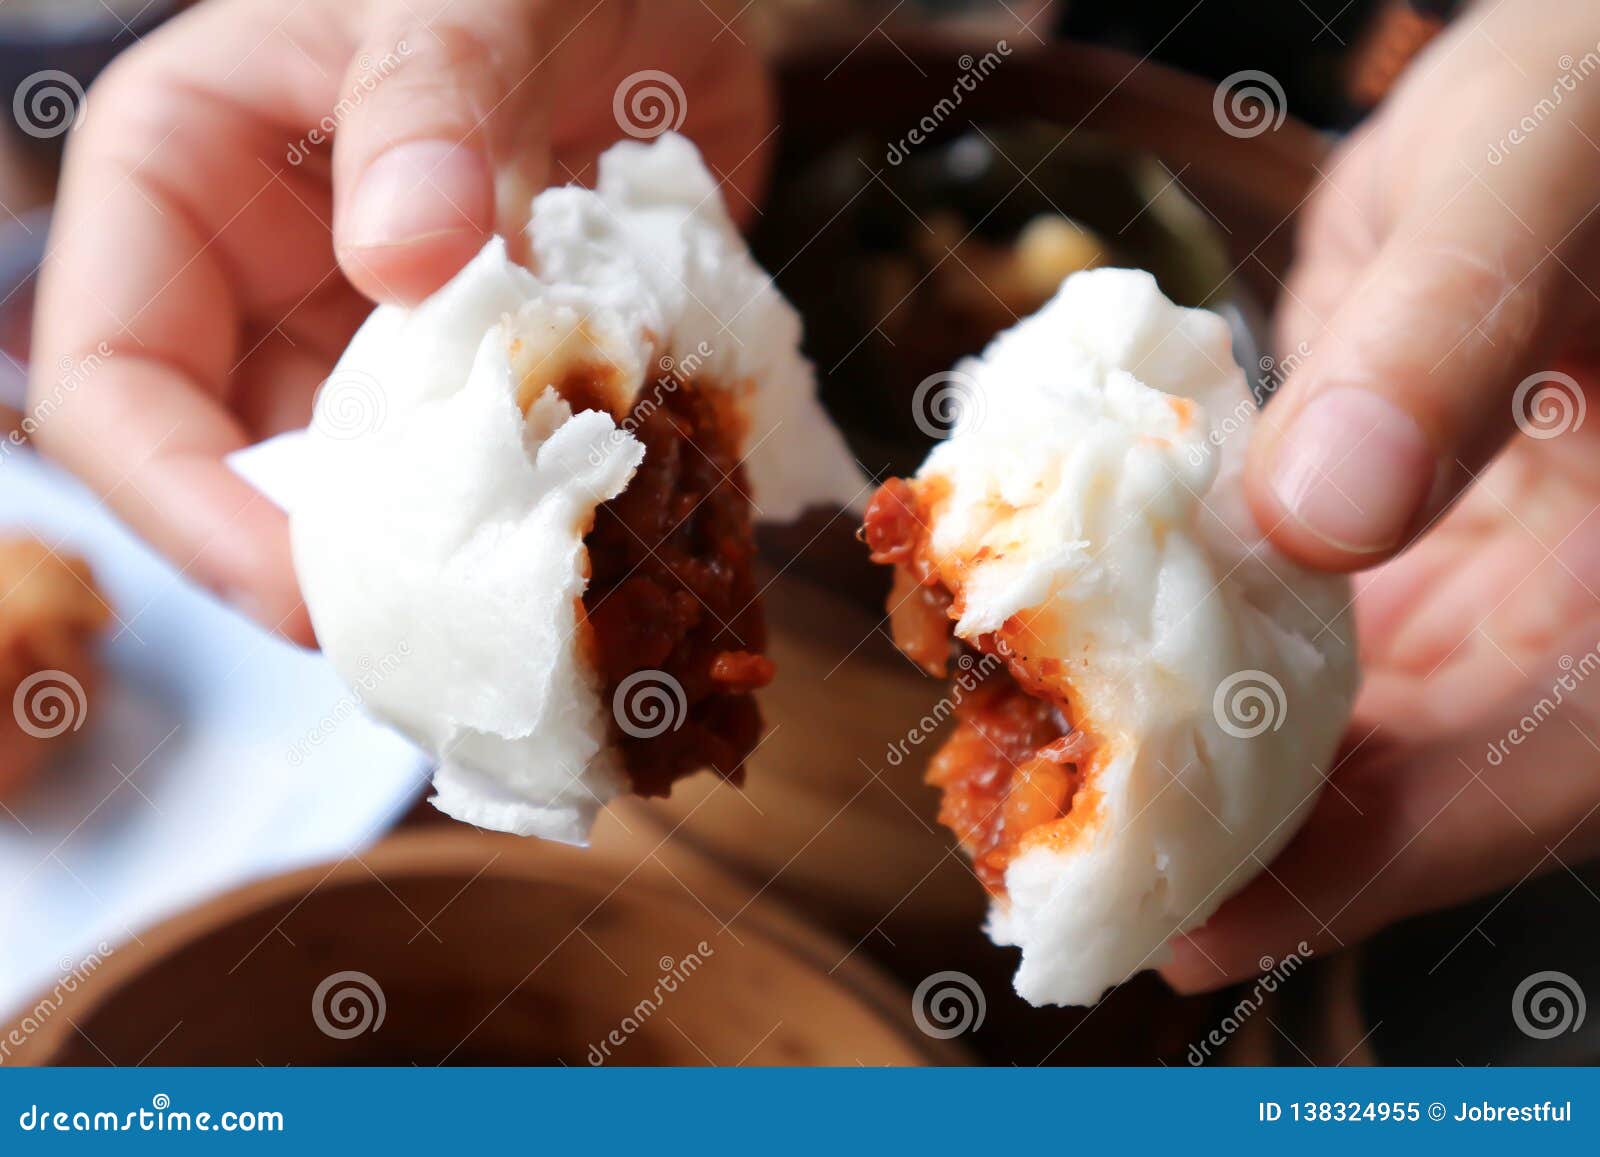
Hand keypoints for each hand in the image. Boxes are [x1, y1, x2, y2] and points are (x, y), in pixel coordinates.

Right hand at [27, 0, 770, 643]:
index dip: (187, 509)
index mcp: (185, 182)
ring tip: (536, 605)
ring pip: (383, 493)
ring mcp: (387, 339)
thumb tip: (404, 261)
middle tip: (438, 635)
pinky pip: (501, 472)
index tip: (304, 593)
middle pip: (250, 476)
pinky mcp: (496, 373)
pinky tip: (612, 544)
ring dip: (455, 552)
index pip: (116, 385)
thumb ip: (429, 99)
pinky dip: (551, 514)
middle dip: (336, 563)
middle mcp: (273, 280)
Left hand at [1165, 0, 1599, 990]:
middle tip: (1071, 878)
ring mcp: (1492, 587)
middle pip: (1417, 784)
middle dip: (1243, 842)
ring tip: (1050, 786)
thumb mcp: (1539, 175)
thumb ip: (1446, 331)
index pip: (1536, 779)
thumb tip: (1319, 511)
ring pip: (1349, 724)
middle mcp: (1573, 618)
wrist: (1580, 95)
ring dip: (1201, 759)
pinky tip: (1090, 655)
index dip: (1369, 870)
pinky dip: (1194, 652)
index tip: (1199, 930)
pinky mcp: (1404, 544)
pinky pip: (1302, 633)